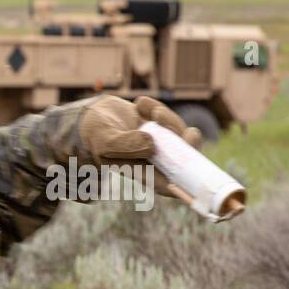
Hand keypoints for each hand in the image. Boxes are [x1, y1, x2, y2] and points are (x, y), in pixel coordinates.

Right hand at [79, 95, 201, 194]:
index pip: (166, 183)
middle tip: (191, 134)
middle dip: (188, 145)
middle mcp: (152, 159)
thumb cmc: (94, 134)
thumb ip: (125, 145)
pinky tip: (139, 104)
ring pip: (178, 134)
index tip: (197, 179)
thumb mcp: (105, 141)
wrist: (90, 117)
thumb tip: (152, 144)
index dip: (184, 184)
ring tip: (145, 108)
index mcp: (140, 171)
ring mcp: (157, 142)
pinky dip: (157, 107)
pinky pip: (169, 117)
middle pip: (181, 159)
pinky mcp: (158, 126)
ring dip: (168, 118)